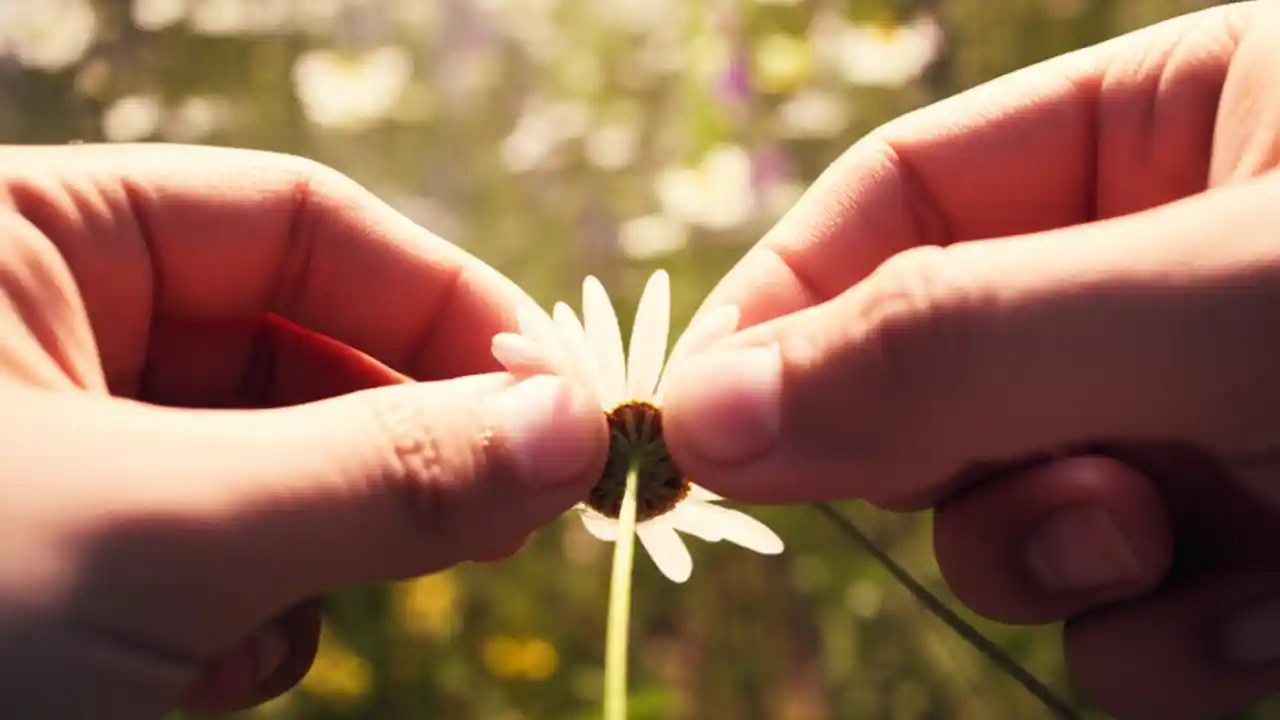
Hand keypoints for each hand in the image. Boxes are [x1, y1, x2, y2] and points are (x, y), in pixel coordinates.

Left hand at [0, 145, 604, 717]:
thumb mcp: (159, 536)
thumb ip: (383, 470)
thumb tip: (572, 426)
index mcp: (18, 247)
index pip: (294, 223)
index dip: (441, 299)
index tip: (556, 388)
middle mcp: (41, 337)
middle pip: (300, 347)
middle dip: (406, 434)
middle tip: (517, 503)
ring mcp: (61, 461)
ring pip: (279, 467)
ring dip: (326, 544)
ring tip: (273, 626)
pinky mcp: (78, 573)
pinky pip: (229, 561)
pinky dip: (259, 617)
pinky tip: (205, 677)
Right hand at [664, 3, 1279, 717]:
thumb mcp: (1216, 303)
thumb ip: (951, 346)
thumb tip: (700, 413)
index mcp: (1161, 129)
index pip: (898, 197)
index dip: (783, 304)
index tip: (691, 420)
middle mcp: (1159, 274)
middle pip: (931, 370)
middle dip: (947, 460)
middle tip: (998, 485)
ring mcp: (1202, 418)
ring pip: (1014, 514)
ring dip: (1062, 565)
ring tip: (1177, 555)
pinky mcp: (1250, 551)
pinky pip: (1122, 620)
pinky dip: (1167, 650)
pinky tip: (1275, 628)